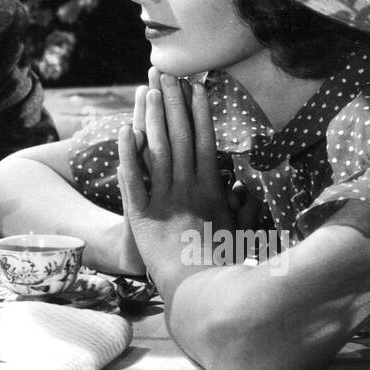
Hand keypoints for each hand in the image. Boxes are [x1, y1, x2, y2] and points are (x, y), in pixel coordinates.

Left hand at [116, 70, 240, 280]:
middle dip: (173, 103)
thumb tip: (246, 186)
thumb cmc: (224, 268)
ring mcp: (163, 200)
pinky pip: (132, 179)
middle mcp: (188, 188)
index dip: (198, 111)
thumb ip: (244, 207)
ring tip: (148, 89)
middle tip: (167, 73)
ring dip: (152, 117)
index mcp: (212, 189)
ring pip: (156, 150)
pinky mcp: (140, 216)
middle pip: (178, 136)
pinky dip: (128, 154)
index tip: (195, 85)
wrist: (198, 296)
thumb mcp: (240, 233)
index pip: (203, 139)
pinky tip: (123, 130)